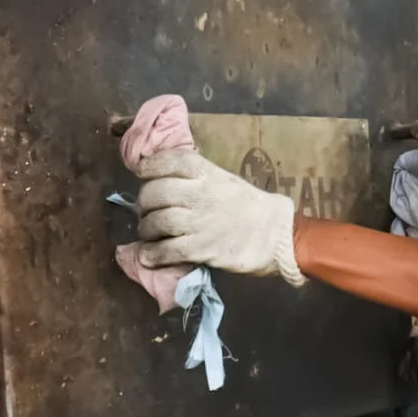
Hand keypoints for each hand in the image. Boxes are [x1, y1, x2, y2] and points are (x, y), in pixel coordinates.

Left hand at [136, 150, 304, 285]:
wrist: (276, 235)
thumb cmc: (250, 207)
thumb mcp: (224, 180)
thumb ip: (197, 178)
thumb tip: (163, 179)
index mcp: (208, 173)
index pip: (169, 161)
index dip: (149, 165)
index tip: (141, 172)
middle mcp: (201, 194)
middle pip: (155, 192)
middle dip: (144, 203)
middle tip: (147, 211)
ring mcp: (199, 222)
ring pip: (156, 221)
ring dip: (146, 229)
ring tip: (148, 234)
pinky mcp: (201, 248)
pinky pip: (166, 250)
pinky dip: (152, 254)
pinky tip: (148, 256)